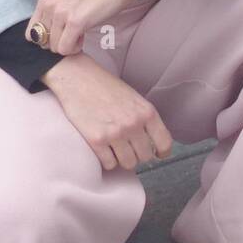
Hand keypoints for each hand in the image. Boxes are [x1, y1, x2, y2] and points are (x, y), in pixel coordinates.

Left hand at [27, 0, 136, 55]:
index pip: (31, 33)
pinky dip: (75, 48)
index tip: (62, 33)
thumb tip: (48, 38)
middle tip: (74, 33)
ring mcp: (61, 14)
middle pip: (44, 43)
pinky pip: (66, 48)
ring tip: (81, 32)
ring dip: (69, 45)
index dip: (48, 38)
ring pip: (55, 47)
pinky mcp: (75, 22)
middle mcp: (49, 6)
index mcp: (44, 1)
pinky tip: (84, 37)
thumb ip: (54, 14)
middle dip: (59, 42)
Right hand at [42, 54, 173, 169]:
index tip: (157, 154)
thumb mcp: (134, 98)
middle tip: (130, 148)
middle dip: (138, 154)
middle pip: (145, 157)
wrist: (78, 78)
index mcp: (147, 112)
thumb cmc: (106, 87)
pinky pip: (109, 164)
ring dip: (123, 159)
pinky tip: (104, 149)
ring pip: (128, 163)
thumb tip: (152, 142)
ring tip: (116, 149)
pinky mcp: (96, 140)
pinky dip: (107, 160)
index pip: (164, 142)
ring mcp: (115, 133)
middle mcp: (134, 124)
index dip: (162, 152)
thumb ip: (144, 118)